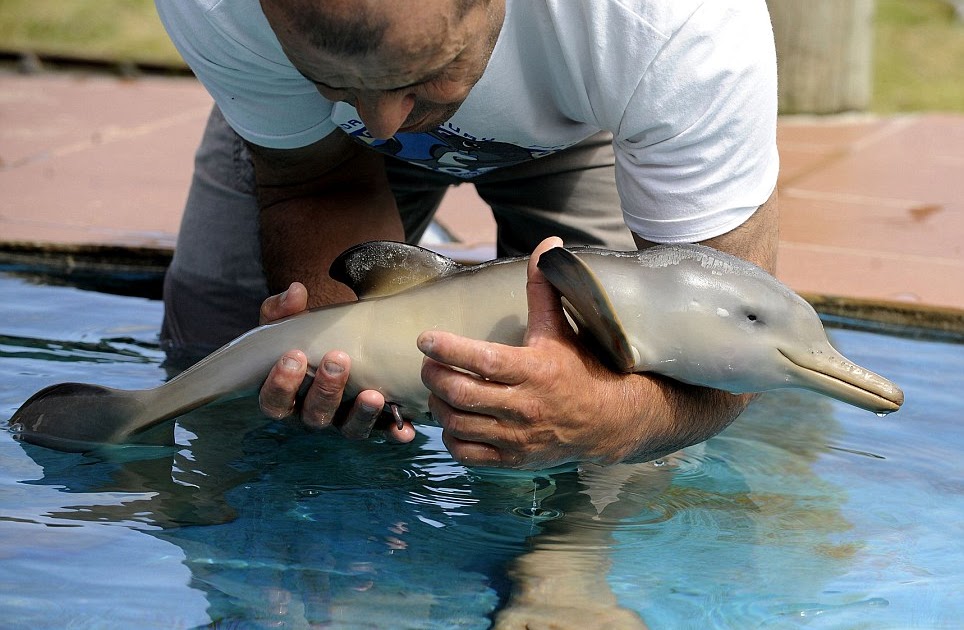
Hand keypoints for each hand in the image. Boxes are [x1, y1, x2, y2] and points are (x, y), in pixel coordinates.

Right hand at [257, 282, 416, 441]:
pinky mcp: (371, 422)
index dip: (281, 383)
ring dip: (361, 414)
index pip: (274, 400)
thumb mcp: (287, 323)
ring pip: (347, 429)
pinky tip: (405, 429)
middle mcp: (311, 413)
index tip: (294, 356)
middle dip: (326, 389)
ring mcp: (342, 420)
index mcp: (285, 394)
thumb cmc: (304, 338)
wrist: (335, 342)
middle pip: (313, 415)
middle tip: (338, 359)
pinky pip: (381, 433)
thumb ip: (283, 309)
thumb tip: (296, 291)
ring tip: (373, 396)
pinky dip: (393, 431)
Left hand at [418, 237, 664, 468]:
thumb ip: (544, 288)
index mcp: (534, 369)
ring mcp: (518, 437)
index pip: (482, 360)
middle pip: (461, 393)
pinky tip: (453, 420)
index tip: (425, 338)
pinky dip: (451, 437)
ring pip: (459, 424)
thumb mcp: (560, 327)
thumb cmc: (579, 367)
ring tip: (437, 388)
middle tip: (428, 363)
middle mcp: (525, 406)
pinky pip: (467, 454)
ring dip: (439, 405)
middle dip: (434, 376)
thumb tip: (548, 244)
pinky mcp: (514, 460)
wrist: (608, 420)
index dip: (448, 349)